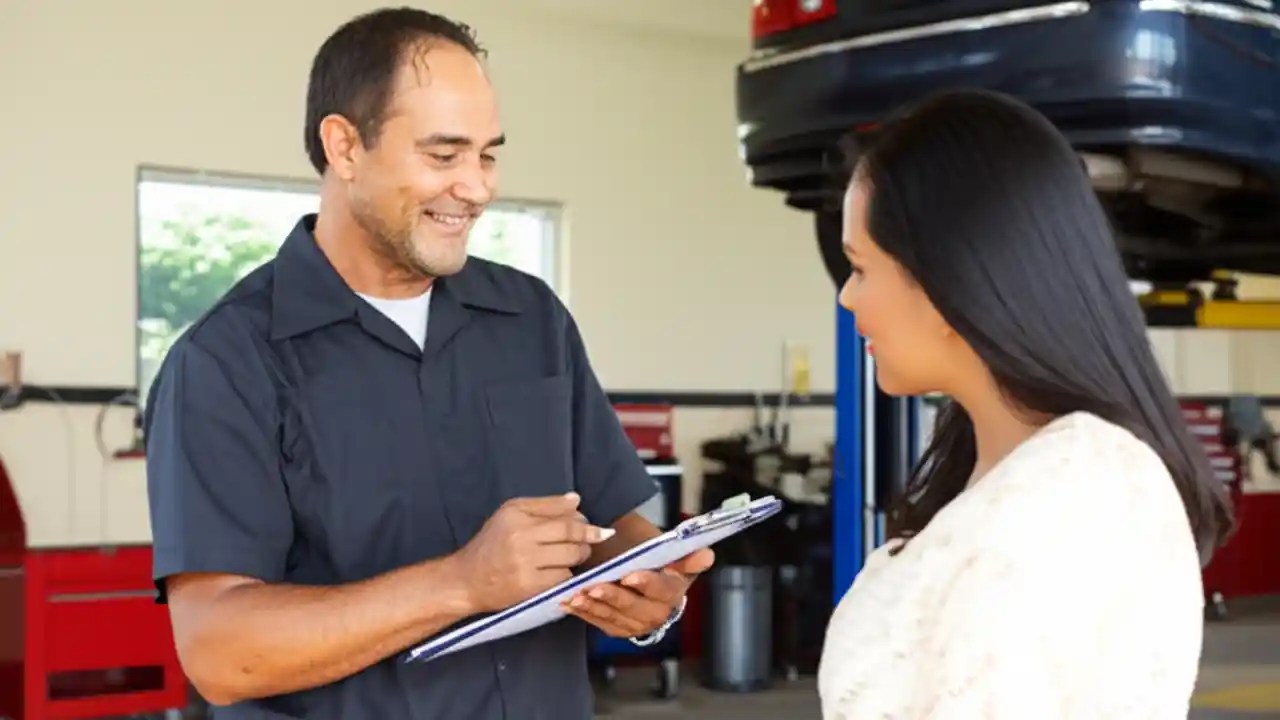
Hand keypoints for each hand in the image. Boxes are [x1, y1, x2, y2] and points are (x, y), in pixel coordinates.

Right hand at [455, 492, 613, 612]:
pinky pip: (564, 577)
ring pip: (572, 555)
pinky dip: (567, 575)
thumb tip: (576, 500)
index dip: (583, 519)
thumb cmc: (491, 545)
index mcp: (516, 513)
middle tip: (592, 539)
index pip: (562, 512)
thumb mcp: (510, 515)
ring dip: (580, 556)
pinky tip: (560, 572)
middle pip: (571, 532)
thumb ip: (544, 506)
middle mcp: (520, 535)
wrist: (466, 580)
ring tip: (574, 555)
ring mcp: (526, 562)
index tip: (590, 524)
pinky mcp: (530, 586)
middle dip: (588, 536)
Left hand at [562, 548, 713, 637]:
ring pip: (615, 616)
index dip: (648, 582)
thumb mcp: (665, 547)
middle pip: (636, 606)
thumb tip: (707, 554)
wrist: (638, 571)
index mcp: (675, 588)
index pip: (664, 588)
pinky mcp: (620, 629)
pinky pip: (600, 622)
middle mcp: (660, 611)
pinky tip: (569, 602)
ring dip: (594, 606)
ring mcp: (639, 623)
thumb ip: (684, 553)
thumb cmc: (650, 554)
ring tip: (577, 594)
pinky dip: (584, 612)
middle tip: (595, 586)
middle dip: (614, 597)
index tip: (631, 575)